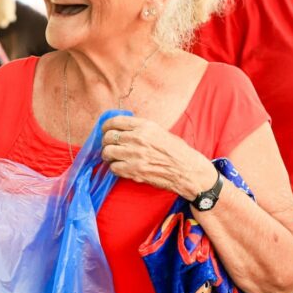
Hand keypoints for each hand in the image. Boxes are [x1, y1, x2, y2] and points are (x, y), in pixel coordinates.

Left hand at [100, 115, 215, 197]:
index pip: (115, 121)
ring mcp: (135, 155)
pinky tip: (121, 167)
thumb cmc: (177, 151)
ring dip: (108, 155)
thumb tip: (123, 128)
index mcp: (145, 126)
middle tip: (108, 145)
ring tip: (112, 157)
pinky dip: (115, 168)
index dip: (106, 126)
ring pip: (108, 152)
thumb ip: (141, 129)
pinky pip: (114, 168)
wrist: (187, 170)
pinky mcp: (134, 171)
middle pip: (109, 137)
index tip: (105, 130)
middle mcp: (138, 139)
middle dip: (105, 141)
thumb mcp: (160, 131)